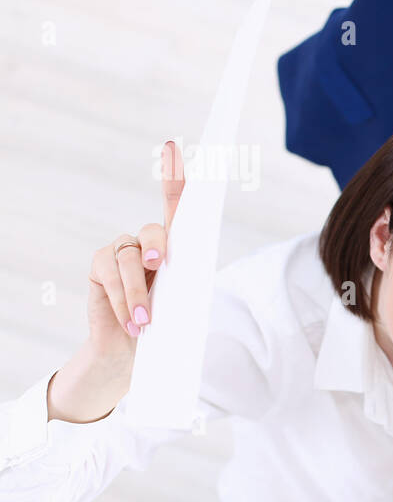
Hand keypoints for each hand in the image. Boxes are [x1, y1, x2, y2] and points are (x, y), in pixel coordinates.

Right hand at [48, 141, 186, 422]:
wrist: (132, 354)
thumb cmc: (166, 326)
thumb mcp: (182, 304)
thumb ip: (183, 282)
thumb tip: (184, 271)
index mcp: (175, 246)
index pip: (176, 205)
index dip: (174, 176)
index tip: (173, 147)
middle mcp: (147, 242)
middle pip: (155, 231)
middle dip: (159, 246)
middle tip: (161, 264)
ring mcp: (121, 252)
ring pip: (131, 259)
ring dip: (140, 293)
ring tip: (145, 322)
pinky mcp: (100, 267)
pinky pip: (111, 275)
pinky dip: (123, 300)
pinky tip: (130, 322)